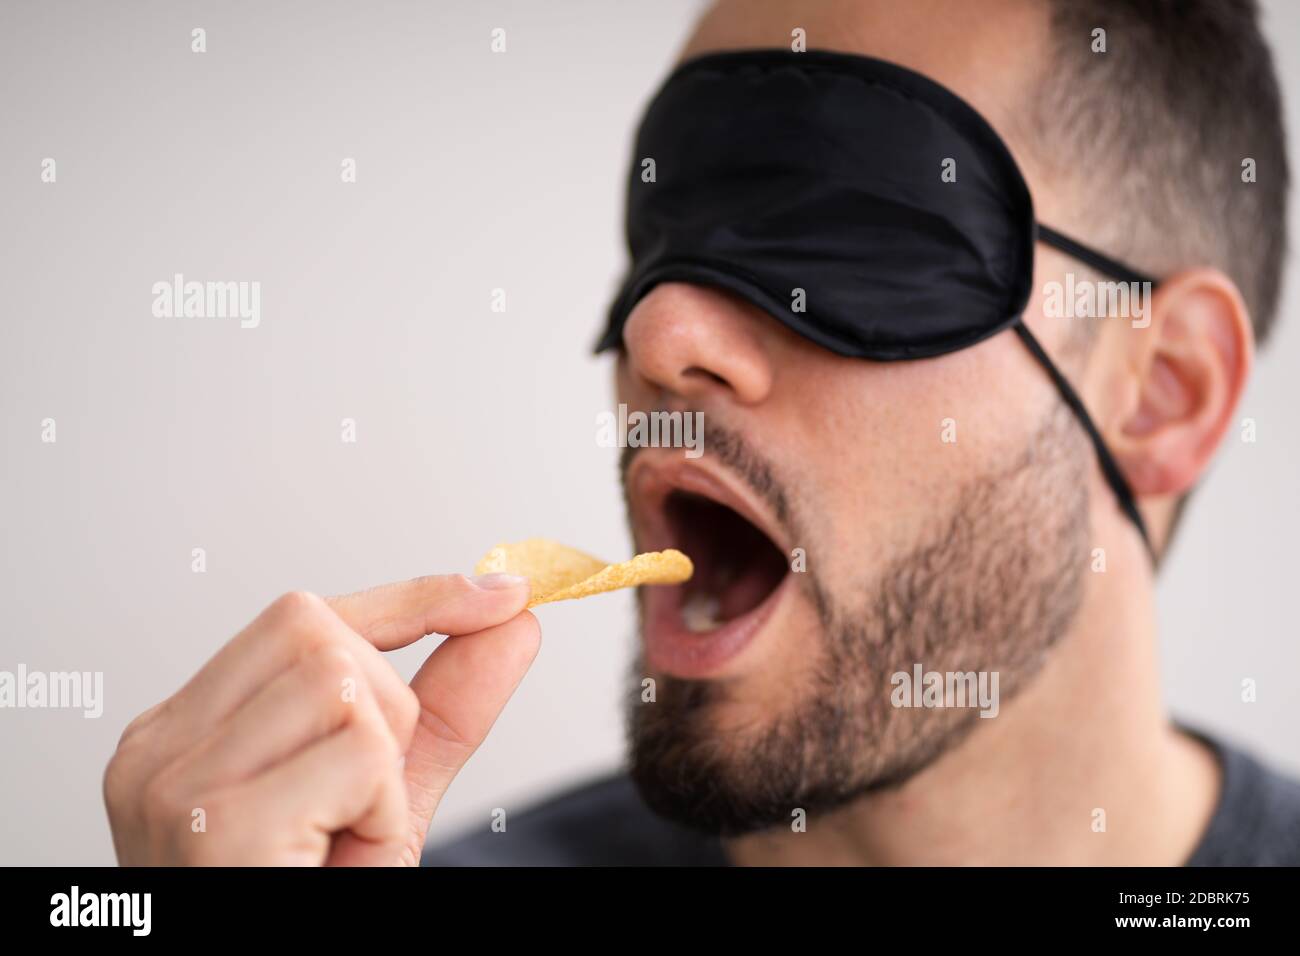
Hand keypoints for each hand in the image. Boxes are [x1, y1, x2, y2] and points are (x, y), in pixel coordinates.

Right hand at [104, 573, 537, 864]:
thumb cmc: (309, 900)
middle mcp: (159, 748)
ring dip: (383, 769)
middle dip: (385, 708)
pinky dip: (382, 809)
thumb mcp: (387, 797)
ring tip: (339, 839)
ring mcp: (175, 785)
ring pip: (341, 681)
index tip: (499, 593)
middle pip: (318, 630)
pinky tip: (333, 859)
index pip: (303, 618)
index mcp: (186, 734)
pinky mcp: (218, 825)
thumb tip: (513, 619)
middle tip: (358, 803)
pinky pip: (358, 752)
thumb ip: (442, 708)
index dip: (410, 601)